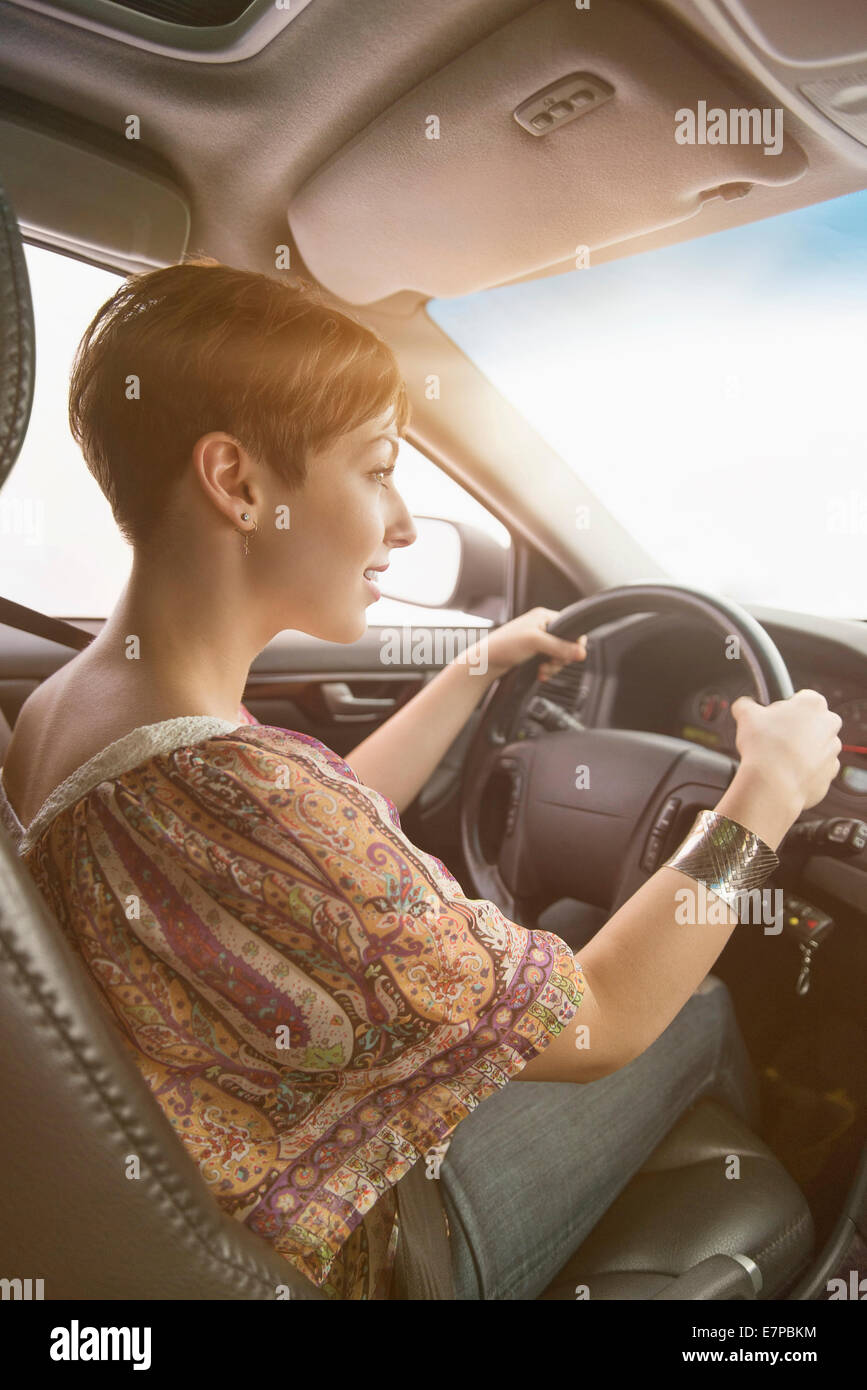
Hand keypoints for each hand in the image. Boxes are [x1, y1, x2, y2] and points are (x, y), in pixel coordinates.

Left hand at [475, 607, 587, 680]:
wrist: (486, 662)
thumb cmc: (504, 646)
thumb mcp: (535, 643)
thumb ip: (560, 646)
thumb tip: (581, 652)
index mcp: (544, 616)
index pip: (571, 627)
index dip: (573, 643)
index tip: (569, 655)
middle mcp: (542, 626)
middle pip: (567, 644)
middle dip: (560, 659)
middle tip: (550, 664)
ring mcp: (538, 640)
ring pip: (559, 656)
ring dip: (553, 667)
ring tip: (542, 671)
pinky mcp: (534, 653)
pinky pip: (550, 662)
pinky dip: (547, 670)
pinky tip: (540, 674)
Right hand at [731, 690, 842, 816]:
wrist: (774, 785)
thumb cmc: (763, 747)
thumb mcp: (746, 716)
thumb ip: (746, 704)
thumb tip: (744, 705)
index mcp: (813, 703)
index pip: (801, 697)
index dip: (784, 707)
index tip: (772, 718)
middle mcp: (829, 723)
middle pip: (812, 720)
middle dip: (797, 727)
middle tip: (774, 737)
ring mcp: (832, 749)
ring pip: (816, 744)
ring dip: (801, 748)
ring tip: (778, 757)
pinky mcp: (830, 772)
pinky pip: (817, 766)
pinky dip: (805, 768)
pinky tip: (786, 771)